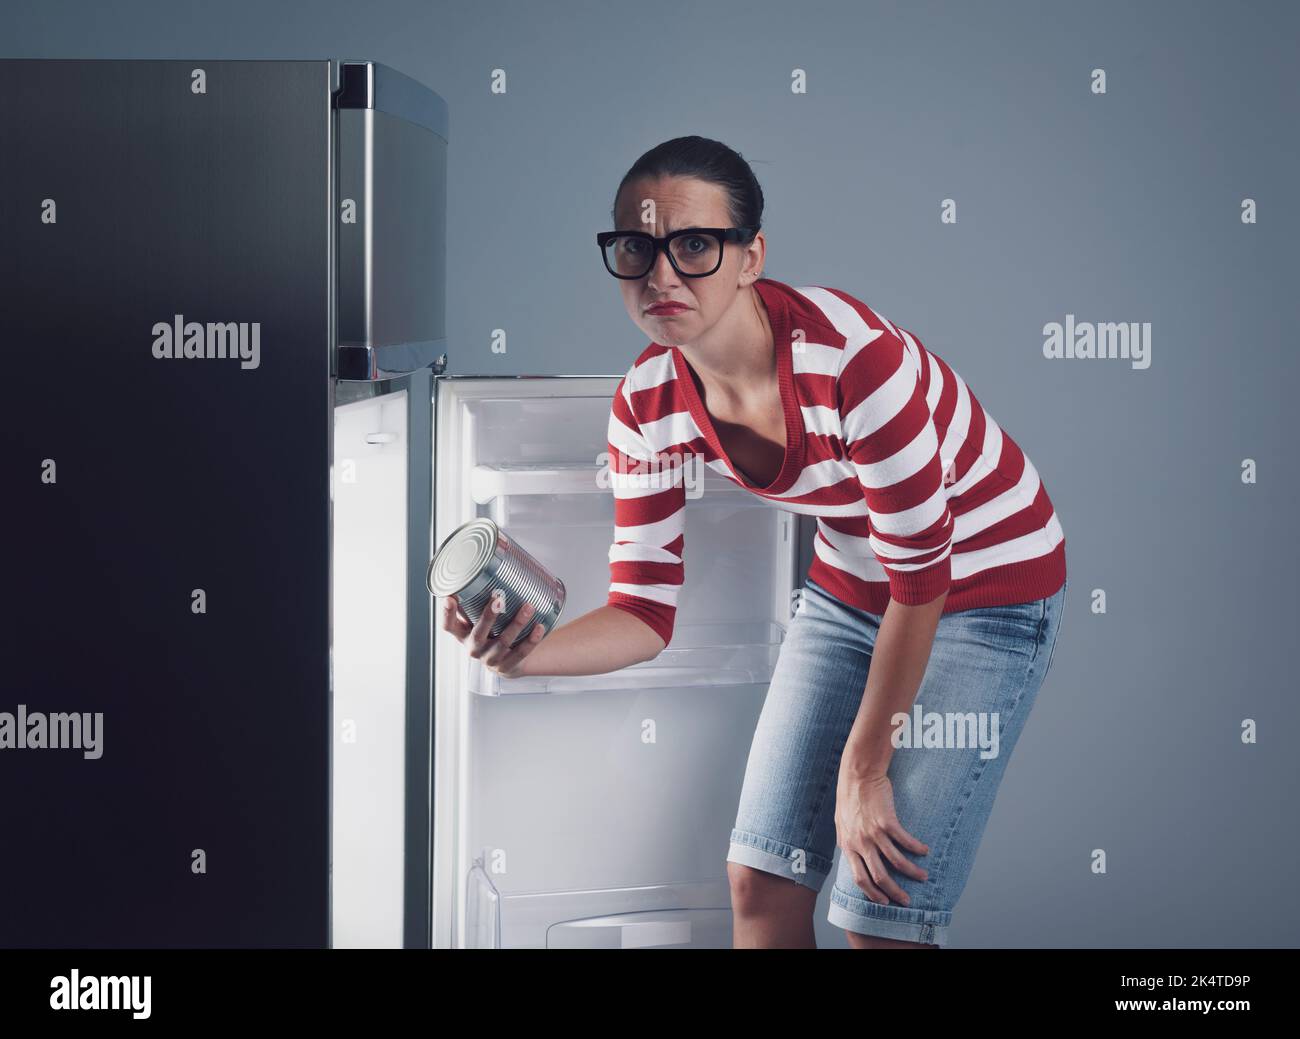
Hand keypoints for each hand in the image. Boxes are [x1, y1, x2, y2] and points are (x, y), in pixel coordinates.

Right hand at [440, 588, 546, 678]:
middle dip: (488, 616)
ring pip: (503, 642)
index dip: (447, 613)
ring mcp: (490, 659)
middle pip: (478, 634)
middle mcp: (474, 648)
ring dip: (517, 624)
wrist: (506, 660)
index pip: (449, 626)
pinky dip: (531, 640)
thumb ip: (479, 599)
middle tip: (499, 599)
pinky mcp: (508, 666)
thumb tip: (489, 563)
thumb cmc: (491, 631)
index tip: (450, 597)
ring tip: (528, 607)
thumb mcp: (479, 619)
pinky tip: (539, 627)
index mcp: (463, 634)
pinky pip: (521, 653)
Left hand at [834, 767, 929, 906]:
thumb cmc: (849, 796)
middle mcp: (860, 843)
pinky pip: (905, 841)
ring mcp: (873, 833)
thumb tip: (852, 853)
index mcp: (847, 845)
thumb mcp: (842, 823)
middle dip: (894, 892)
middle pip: (879, 876)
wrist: (857, 775)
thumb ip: (848, 840)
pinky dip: (916, 849)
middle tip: (906, 901)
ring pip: (896, 862)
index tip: (884, 902)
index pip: (859, 878)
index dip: (872, 893)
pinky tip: (925, 851)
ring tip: (923, 877)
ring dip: (912, 872)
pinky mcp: (887, 822)